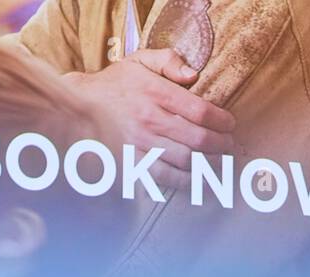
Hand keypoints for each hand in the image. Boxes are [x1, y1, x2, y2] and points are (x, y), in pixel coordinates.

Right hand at [65, 49, 236, 190]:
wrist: (79, 108)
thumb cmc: (116, 84)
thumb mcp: (140, 61)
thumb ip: (169, 62)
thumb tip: (195, 75)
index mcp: (155, 92)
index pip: (201, 111)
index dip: (223, 121)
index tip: (230, 124)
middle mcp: (150, 120)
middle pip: (199, 139)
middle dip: (222, 145)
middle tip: (229, 146)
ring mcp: (141, 145)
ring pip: (187, 161)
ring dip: (211, 165)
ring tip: (220, 163)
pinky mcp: (133, 164)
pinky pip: (167, 178)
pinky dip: (188, 183)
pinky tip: (202, 183)